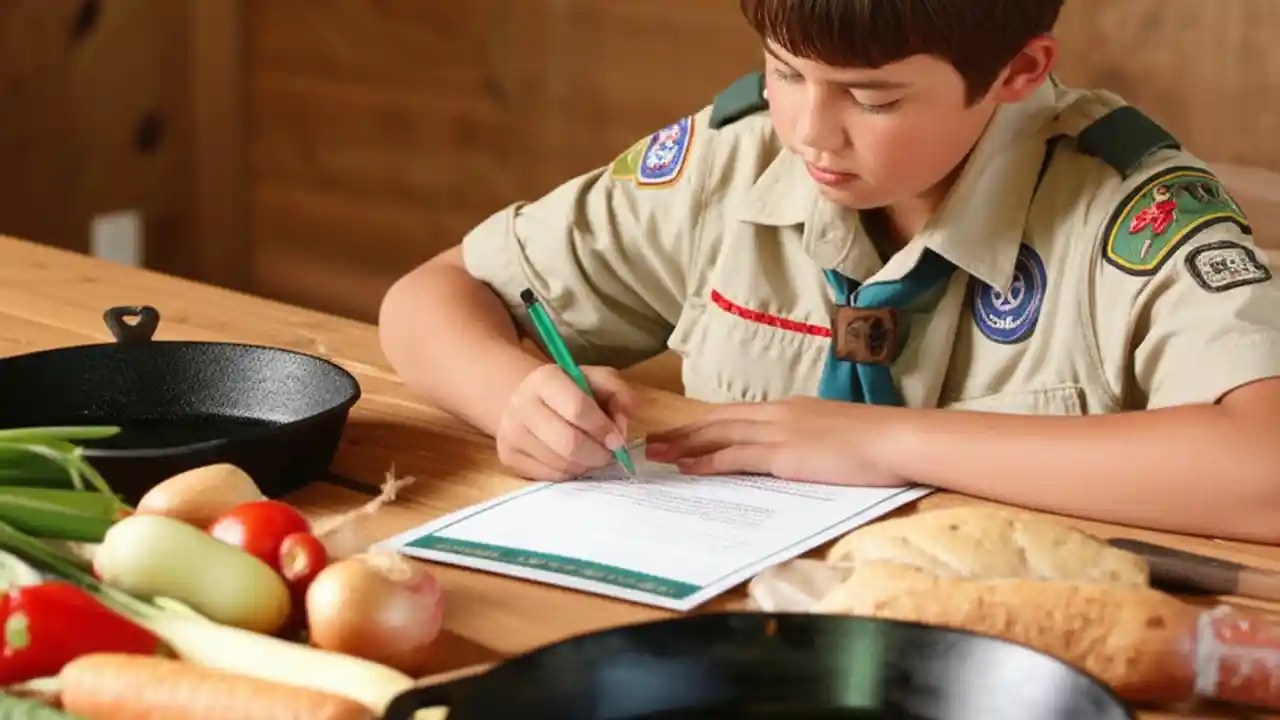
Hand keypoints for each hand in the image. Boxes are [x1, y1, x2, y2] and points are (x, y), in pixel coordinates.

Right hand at [496, 364, 639, 481]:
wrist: (523, 399)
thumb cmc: (567, 390)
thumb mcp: (594, 380)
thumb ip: (618, 391)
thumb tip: (633, 409)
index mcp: (545, 379)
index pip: (578, 408)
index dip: (603, 428)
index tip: (617, 439)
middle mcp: (521, 405)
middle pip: (569, 443)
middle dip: (598, 454)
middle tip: (609, 454)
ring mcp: (511, 433)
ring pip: (561, 464)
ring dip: (586, 465)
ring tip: (592, 454)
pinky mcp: (508, 456)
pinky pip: (550, 476)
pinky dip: (570, 472)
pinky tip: (574, 459)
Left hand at [644, 397, 905, 486]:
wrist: (898, 439)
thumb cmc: (879, 442)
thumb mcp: (837, 436)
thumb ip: (812, 441)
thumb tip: (800, 455)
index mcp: (792, 409)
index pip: (737, 414)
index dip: (706, 423)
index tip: (682, 432)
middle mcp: (779, 414)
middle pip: (719, 420)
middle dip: (684, 431)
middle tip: (654, 441)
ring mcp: (780, 432)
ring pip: (719, 435)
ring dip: (685, 445)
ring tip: (656, 454)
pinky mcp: (783, 454)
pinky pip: (735, 456)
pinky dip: (707, 461)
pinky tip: (687, 468)